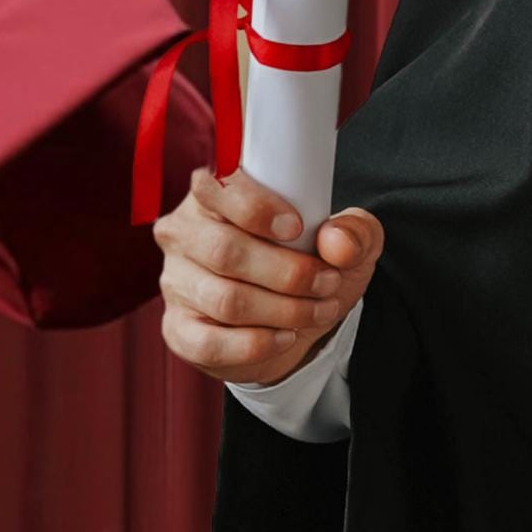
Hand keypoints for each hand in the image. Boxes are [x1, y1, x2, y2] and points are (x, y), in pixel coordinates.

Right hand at [154, 166, 383, 386]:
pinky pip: (208, 342)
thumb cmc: (312, 261)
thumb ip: (354, 230)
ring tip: (320, 309)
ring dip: (283, 310)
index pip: (216, 188)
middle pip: (224, 251)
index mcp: (216, 194)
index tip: (297, 227)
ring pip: (225, 300)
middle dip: (288, 272)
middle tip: (328, 282)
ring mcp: (176, 282)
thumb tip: (337, 241)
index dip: (256, 209)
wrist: (299, 318)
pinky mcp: (178, 328)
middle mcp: (185, 234)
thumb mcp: (347, 240)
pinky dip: (255, 344)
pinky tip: (286, 337)